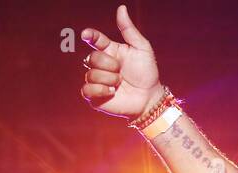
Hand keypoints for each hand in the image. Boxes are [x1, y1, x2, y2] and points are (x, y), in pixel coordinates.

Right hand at [79, 5, 162, 119]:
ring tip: (120, 84)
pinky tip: (112, 92)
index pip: (94, 39)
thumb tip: (121, 8)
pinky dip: (100, 90)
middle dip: (109, 65)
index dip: (89, 35)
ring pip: (91, 74)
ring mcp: (97, 80)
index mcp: (109, 50)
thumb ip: (129, 30)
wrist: (150, 98)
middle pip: (92, 58)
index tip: (87, 35)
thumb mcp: (142, 49)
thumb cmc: (147, 73)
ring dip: (109, 79)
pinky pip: (87, 90)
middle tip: (121, 71)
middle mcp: (101, 64)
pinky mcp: (95, 96)